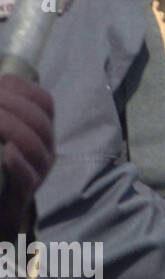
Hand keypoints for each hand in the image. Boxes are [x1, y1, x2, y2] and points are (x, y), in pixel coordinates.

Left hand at [0, 74, 53, 241]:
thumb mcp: (3, 133)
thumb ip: (3, 115)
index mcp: (40, 131)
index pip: (44, 102)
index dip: (23, 89)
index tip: (0, 84)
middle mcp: (46, 149)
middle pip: (39, 120)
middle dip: (11, 105)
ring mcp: (38, 172)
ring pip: (35, 144)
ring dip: (10, 127)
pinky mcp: (23, 194)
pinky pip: (27, 176)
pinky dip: (17, 162)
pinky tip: (6, 153)